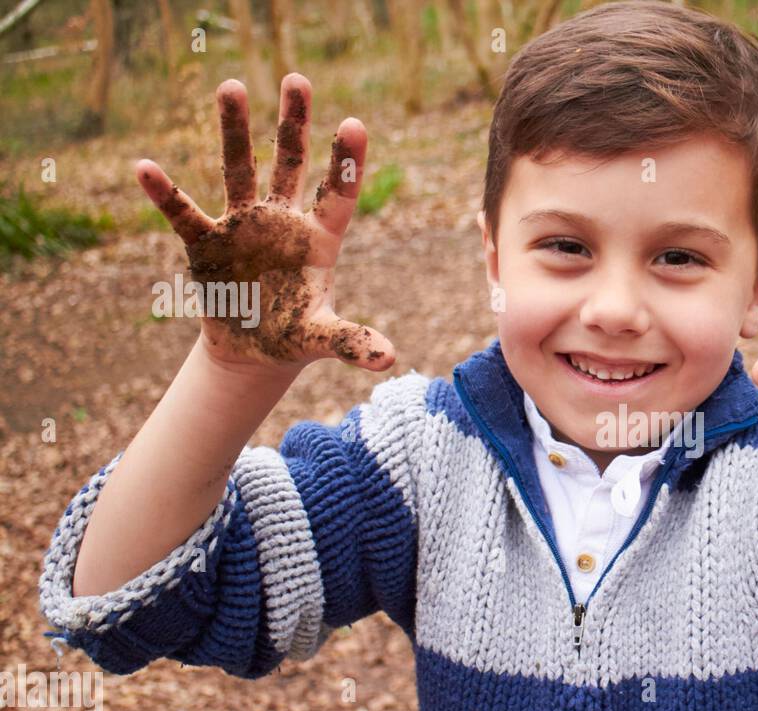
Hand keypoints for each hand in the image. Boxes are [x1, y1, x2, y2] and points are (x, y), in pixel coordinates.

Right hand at [136, 73, 394, 372]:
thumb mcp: (322, 339)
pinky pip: (184, 212)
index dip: (344, 161)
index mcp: (318, 240)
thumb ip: (352, 342)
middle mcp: (282, 222)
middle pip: (289, 162)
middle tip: (296, 79)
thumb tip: (387, 359)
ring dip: (235, 131)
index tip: (354, 122)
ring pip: (239, 169)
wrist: (253, 352)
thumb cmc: (294, 338)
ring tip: (231, 85)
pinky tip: (144, 168)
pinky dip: (165, 193)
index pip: (336, 193)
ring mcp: (243, 226)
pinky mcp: (206, 242)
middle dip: (293, 123)